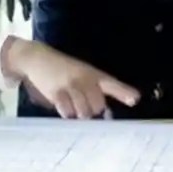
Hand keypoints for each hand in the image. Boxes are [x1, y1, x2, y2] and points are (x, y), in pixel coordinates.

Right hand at [2, 39, 139, 118]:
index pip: (113, 84)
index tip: (135, 99)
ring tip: (70, 104)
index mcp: (94, 74)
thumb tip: (105, 112)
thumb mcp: (83, 73)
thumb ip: (95, 90)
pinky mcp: (56, 92)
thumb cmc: (64, 69)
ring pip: (84, 112)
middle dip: (92, 111)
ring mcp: (71, 85)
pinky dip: (66, 112)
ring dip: (78, 113)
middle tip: (81, 104)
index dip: (124, 92)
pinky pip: (67, 112)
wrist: (38, 58)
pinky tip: (61, 104)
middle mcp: (85, 79)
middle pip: (98, 106)